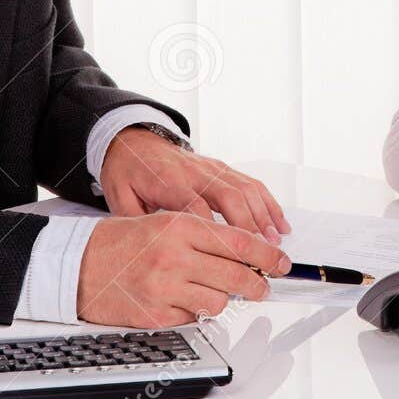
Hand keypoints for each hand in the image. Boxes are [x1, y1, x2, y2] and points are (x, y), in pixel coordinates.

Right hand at [75, 211, 291, 327]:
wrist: (77, 263)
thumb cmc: (122, 241)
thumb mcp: (164, 222)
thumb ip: (203, 236)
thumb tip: (246, 254)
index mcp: (180, 225)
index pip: (239, 242)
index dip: (268, 255)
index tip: (281, 262)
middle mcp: (174, 256)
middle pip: (236, 276)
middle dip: (257, 284)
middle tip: (263, 286)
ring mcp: (164, 288)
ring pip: (219, 302)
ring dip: (223, 299)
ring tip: (213, 291)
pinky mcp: (155, 315)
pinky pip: (194, 319)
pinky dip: (195, 312)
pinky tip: (184, 301)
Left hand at [99, 127, 290, 242]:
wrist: (134, 141)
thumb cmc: (128, 172)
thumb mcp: (119, 197)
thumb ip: (134, 223)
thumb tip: (149, 252)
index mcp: (168, 181)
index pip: (195, 206)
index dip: (213, 231)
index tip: (225, 257)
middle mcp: (195, 172)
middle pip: (228, 197)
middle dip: (248, 227)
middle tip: (261, 256)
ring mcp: (212, 168)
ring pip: (244, 189)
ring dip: (263, 217)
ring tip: (275, 243)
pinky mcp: (221, 168)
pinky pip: (250, 184)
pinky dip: (268, 203)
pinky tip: (279, 223)